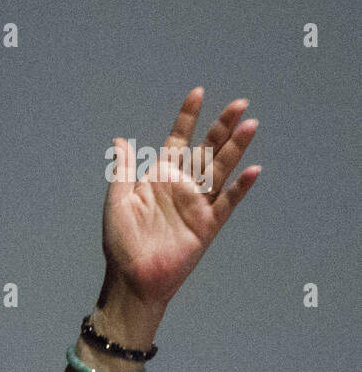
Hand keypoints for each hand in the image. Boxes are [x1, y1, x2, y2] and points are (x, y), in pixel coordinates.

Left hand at [102, 87, 259, 309]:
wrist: (131, 278)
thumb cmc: (121, 241)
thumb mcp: (118, 200)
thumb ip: (124, 169)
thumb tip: (120, 140)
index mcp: (160, 177)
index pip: (178, 140)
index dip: (188, 118)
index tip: (198, 93)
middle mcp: (182, 186)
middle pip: (207, 149)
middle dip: (222, 126)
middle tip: (240, 102)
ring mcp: (197, 204)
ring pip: (221, 169)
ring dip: (236, 148)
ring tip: (250, 124)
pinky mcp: (207, 225)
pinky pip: (227, 202)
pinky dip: (240, 187)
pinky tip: (253, 170)